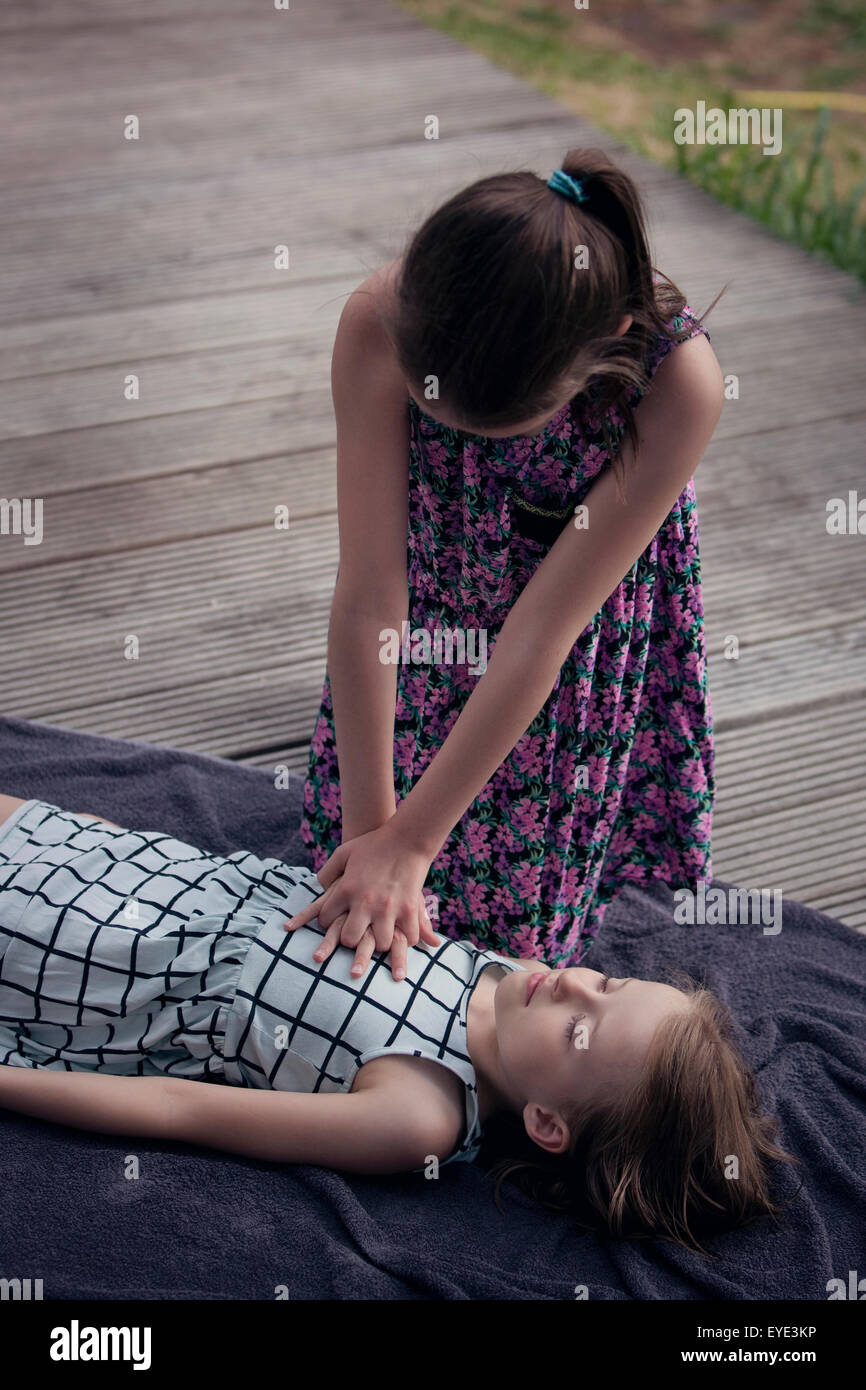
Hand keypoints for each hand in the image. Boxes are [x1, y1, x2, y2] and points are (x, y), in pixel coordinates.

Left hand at [283, 822, 441, 979]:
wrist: (407, 838)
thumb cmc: (373, 844)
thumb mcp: (343, 852)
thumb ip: (328, 871)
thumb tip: (318, 886)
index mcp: (346, 889)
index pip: (326, 918)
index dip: (326, 921)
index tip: (331, 920)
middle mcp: (365, 902)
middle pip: (350, 939)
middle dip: (350, 939)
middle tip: (355, 934)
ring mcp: (388, 907)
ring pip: (379, 943)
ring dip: (378, 942)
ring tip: (379, 935)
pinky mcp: (409, 909)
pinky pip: (408, 936)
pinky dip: (407, 939)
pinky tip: (404, 934)